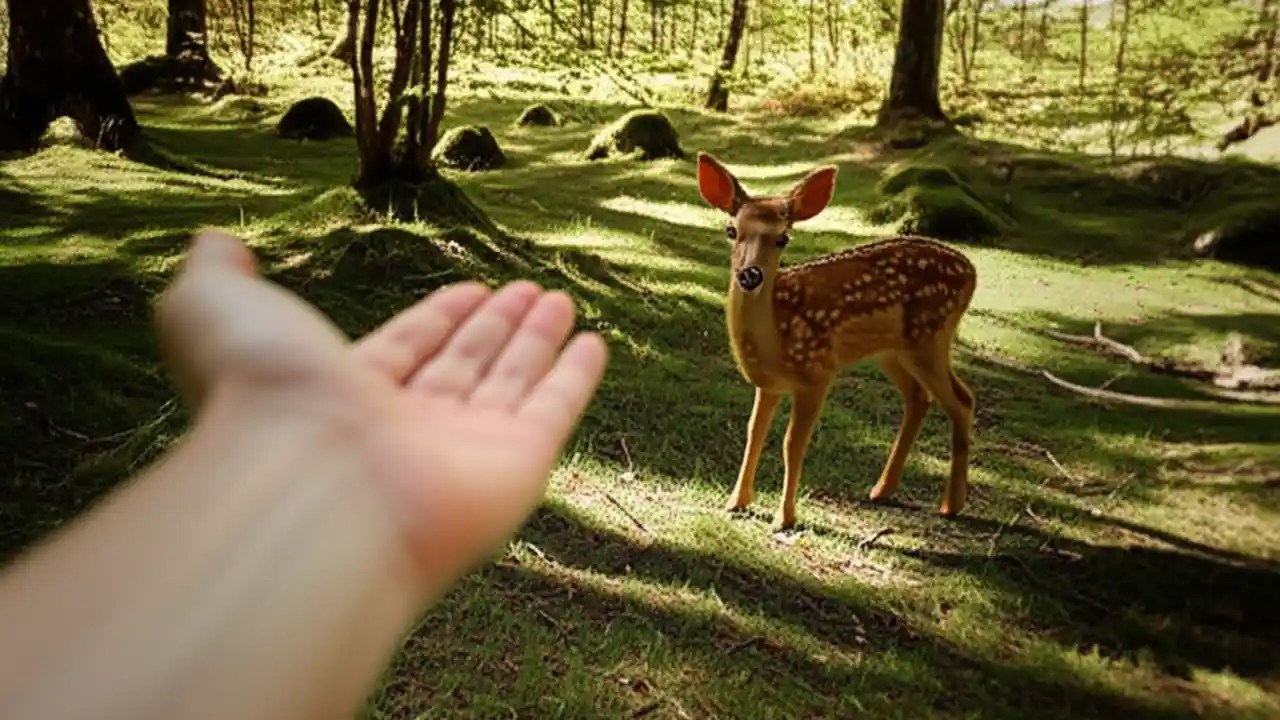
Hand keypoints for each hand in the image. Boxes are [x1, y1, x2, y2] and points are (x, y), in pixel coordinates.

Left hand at [156, 229, 607, 593]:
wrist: (312, 482)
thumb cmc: (263, 396)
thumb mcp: (217, 309)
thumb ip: (218, 275)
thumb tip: (215, 242)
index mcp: (346, 394)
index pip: (405, 349)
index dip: (438, 318)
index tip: (470, 288)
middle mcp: (407, 427)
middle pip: (463, 366)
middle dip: (495, 326)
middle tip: (527, 289)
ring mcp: (463, 451)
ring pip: (510, 383)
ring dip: (537, 341)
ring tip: (561, 300)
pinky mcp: (515, 468)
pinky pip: (553, 412)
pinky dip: (575, 379)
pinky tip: (592, 343)